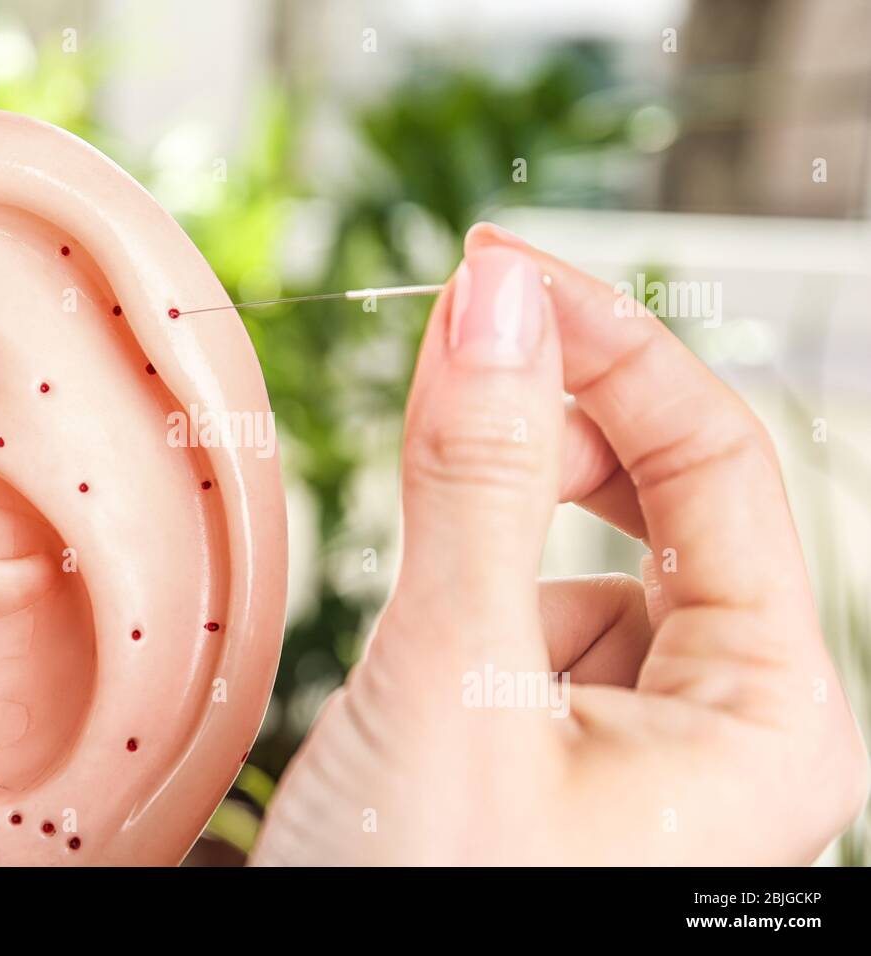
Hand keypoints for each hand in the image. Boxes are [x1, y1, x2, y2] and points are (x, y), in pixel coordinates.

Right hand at [250, 225, 869, 864]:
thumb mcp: (453, 682)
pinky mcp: (568, 752)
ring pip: (591, 560)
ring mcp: (648, 742)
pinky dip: (477, 596)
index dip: (611, 344)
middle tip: (460, 345)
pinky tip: (426, 658)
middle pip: (670, 501)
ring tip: (428, 584)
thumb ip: (483, 483)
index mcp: (775, 717)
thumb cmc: (420, 902)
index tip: (498, 268)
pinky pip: (537, 622)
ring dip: (505, 528)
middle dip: (563, 420)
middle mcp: (733, 726)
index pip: (719, 461)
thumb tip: (496, 305)